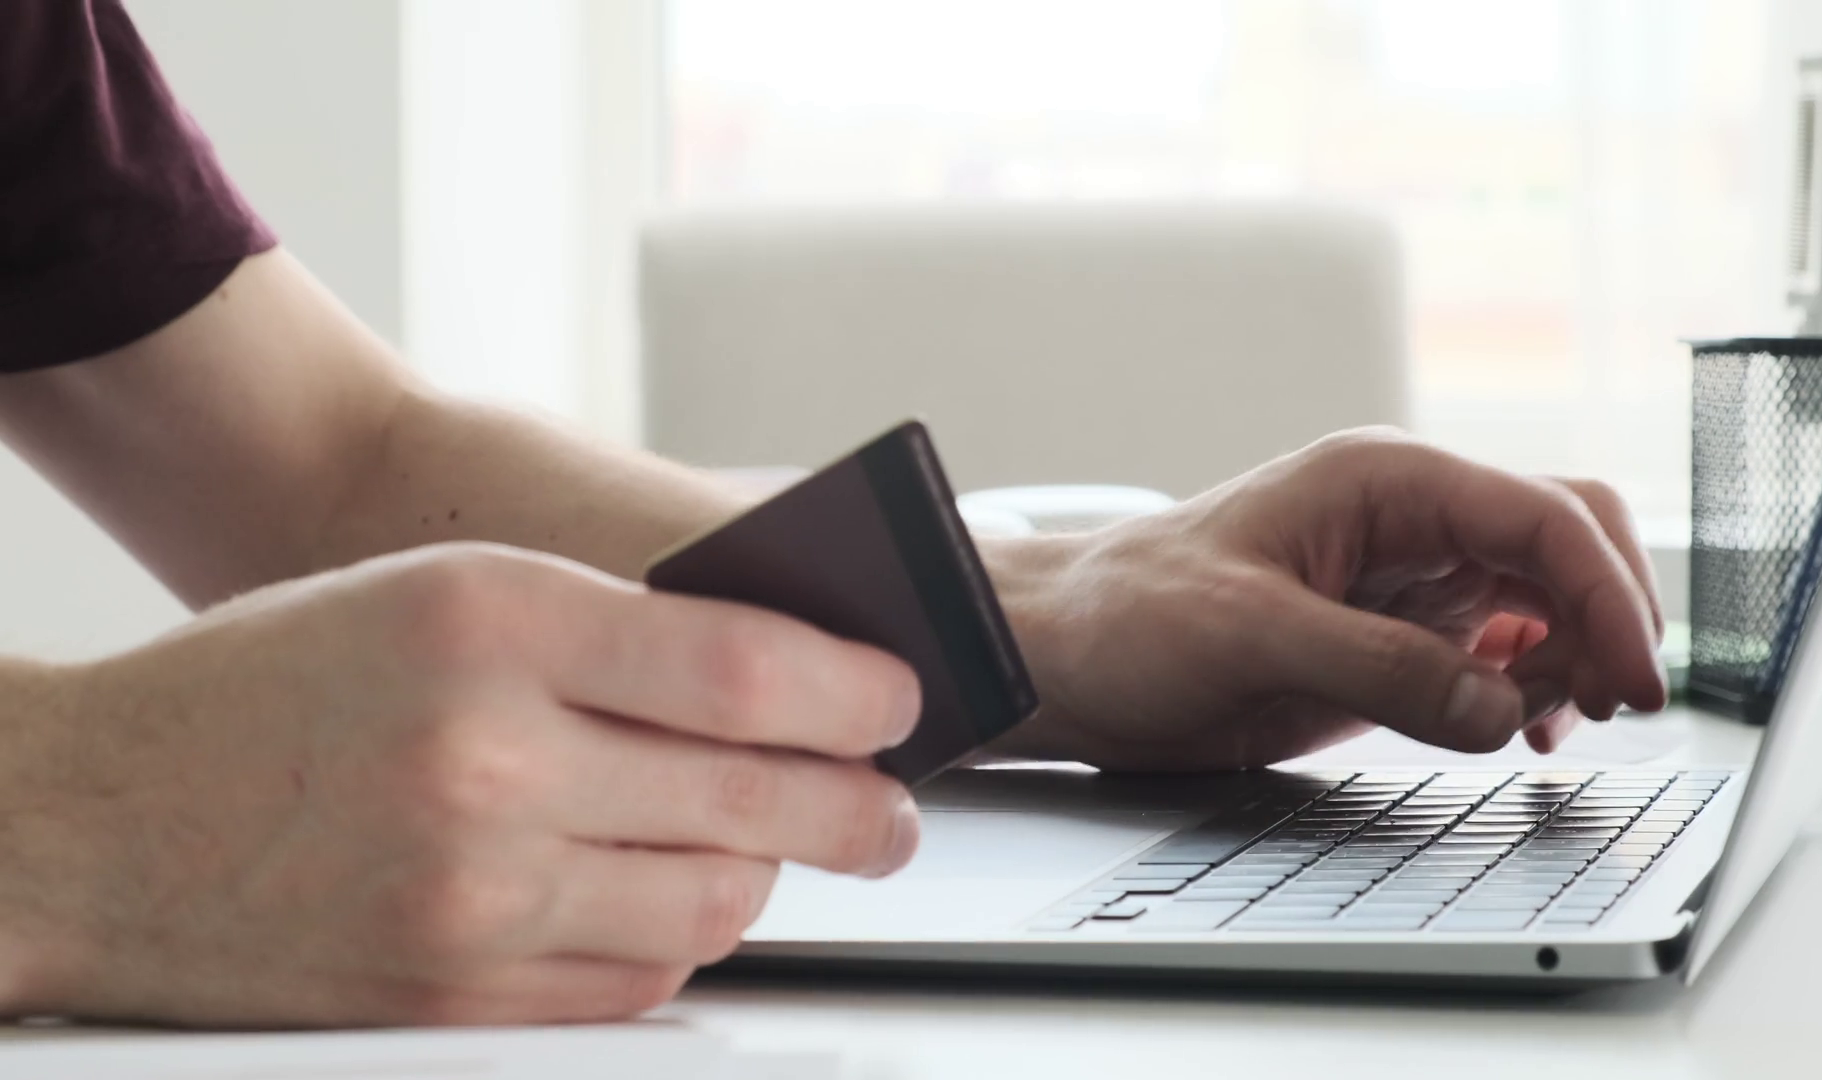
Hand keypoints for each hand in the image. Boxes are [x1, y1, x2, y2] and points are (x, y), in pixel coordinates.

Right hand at [0, 543, 919, 1025]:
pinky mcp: (446, 999)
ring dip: (767, 877)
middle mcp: (483, 759)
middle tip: (894, 814)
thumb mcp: (443, 592)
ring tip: (782, 848)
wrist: (92, 817)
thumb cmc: (274, 684)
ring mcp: (466, 897)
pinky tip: (678, 901)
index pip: (741, 668)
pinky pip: (632, 987)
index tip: (900, 702)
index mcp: (487, 621)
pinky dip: (679, 944)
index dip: (855, 692)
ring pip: (710, 907)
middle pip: (751, 799)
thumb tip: (782, 685)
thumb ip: (614, 632)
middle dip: (857, 809)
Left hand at [986, 428, 1665, 769]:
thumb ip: (1380, 667)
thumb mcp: (1248, 634)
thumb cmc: (1130, 615)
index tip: (1637, 679)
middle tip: (1614, 706)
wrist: (1066, 657)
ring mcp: (1409, 579)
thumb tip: (1498, 705)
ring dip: (1577, 656)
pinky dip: (1532, 689)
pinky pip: (1502, 652)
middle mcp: (1410, 518)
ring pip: (1548, 599)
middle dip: (1610, 616)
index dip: (1609, 594)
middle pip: (1568, 542)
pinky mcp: (1395, 638)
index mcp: (1382, 480)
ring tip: (1553, 727)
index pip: (1543, 515)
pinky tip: (1519, 731)